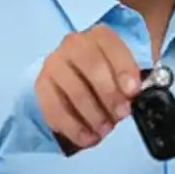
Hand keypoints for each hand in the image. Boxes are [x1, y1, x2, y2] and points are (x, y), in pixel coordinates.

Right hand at [33, 24, 140, 153]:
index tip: (133, 92)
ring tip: (105, 130)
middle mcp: (73, 44)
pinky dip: (73, 127)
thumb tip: (132, 98)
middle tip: (121, 115)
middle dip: (109, 94)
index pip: (111, 47)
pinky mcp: (41, 86)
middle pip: (90, 65)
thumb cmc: (108, 76)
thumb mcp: (124, 72)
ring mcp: (54, 64)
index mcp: (99, 36)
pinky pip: (54, 108)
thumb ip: (131, 82)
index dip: (123, 70)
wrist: (79, 77)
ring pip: (73, 89)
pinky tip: (87, 137)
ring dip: (92, 114)